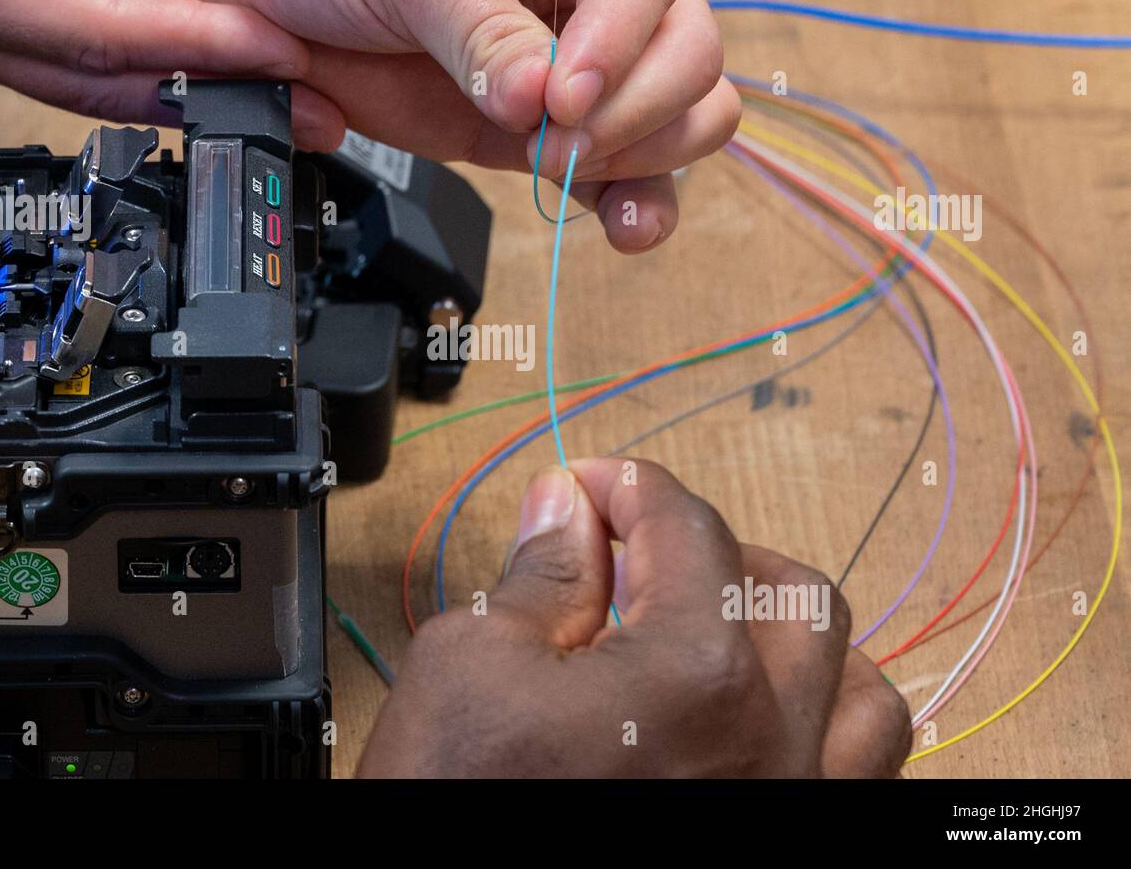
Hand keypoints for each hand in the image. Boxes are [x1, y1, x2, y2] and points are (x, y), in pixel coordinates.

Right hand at [0, 0, 340, 144]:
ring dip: (188, 94)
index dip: (200, 43)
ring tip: (275, 101)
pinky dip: (138, 71)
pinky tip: (193, 70)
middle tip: (310, 114)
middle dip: (219, 99)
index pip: (105, 30)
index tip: (276, 52)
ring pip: (91, 87)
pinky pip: (64, 64)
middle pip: (110, 85)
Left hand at [144, 0, 741, 251]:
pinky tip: (623, 224)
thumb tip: (537, 100)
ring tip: (566, 168)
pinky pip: (620, 171)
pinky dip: (633, 202)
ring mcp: (577, 69)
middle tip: (551, 135)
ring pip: (678, 116)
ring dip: (644, 160)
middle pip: (688, 55)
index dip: (618, 44)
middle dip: (631, 108)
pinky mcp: (544, 130)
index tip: (558, 93)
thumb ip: (480, 29)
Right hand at [358, 459, 910, 776]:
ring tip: (721, 626)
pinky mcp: (783, 845)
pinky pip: (861, 776)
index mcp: (697, 675)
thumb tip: (569, 508)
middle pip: (784, 591)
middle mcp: (771, 743)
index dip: (628, 488)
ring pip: (855, 687)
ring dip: (792, 636)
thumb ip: (543, 571)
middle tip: (630, 551)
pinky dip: (827, 725)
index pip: (686, 529)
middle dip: (707, 548)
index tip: (588, 488)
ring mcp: (788, 804)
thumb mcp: (472, 662)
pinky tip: (763, 717)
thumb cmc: (459, 802)